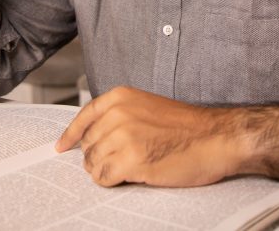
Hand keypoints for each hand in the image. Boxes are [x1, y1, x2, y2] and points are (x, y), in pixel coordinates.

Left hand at [55, 86, 244, 186]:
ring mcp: (123, 137)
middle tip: (119, 161)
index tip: (62, 146)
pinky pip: (103, 178)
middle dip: (97, 156)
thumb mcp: (148, 107)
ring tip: (129, 168)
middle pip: (87, 144)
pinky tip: (131, 176)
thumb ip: (121, 116)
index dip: (70, 135)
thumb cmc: (188, 126)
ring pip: (93, 163)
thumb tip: (95, 137)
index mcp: (121, 97)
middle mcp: (118, 114)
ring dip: (106, 170)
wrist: (216, 137)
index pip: (84, 117)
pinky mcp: (131, 160)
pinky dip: (112, 181)